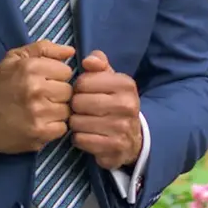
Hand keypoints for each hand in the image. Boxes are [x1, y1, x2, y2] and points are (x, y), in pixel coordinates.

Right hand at [0, 40, 74, 155]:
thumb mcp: (14, 59)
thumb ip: (43, 49)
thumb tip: (71, 52)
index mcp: (30, 67)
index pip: (66, 71)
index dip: (55, 75)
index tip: (43, 80)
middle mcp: (36, 89)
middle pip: (68, 90)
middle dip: (56, 93)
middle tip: (40, 96)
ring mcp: (39, 113)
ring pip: (67, 109)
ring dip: (56, 110)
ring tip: (40, 110)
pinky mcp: (41, 133)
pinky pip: (63, 127)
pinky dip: (53, 126)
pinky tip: (40, 122)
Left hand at [70, 50, 142, 169]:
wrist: (133, 139)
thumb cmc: (113, 103)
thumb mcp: (110, 80)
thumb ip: (98, 64)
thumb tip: (88, 60)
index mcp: (125, 84)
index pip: (83, 81)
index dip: (78, 88)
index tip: (84, 93)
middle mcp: (127, 105)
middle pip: (78, 102)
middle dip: (75, 106)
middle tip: (82, 110)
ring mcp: (122, 128)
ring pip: (77, 122)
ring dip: (75, 123)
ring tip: (85, 122)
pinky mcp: (115, 147)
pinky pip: (81, 139)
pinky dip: (79, 138)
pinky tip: (88, 136)